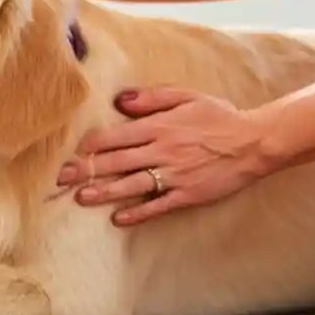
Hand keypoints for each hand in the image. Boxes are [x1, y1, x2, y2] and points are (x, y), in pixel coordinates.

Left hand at [56, 88, 271, 225]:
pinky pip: (157, 205)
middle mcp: (162, 151)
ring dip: (105, 191)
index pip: (116, 136)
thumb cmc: (219, 116)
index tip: (72, 152)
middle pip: (117, 161)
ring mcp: (174, 174)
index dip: (91, 145)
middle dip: (88, 169)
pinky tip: (119, 218)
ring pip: (132, 184)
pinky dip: (138, 212)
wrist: (252, 142)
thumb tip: (120, 101)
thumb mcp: (187, 96)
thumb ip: (153, 97)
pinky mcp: (187, 194)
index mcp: (159, 126)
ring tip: (82, 197)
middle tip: (62, 178)